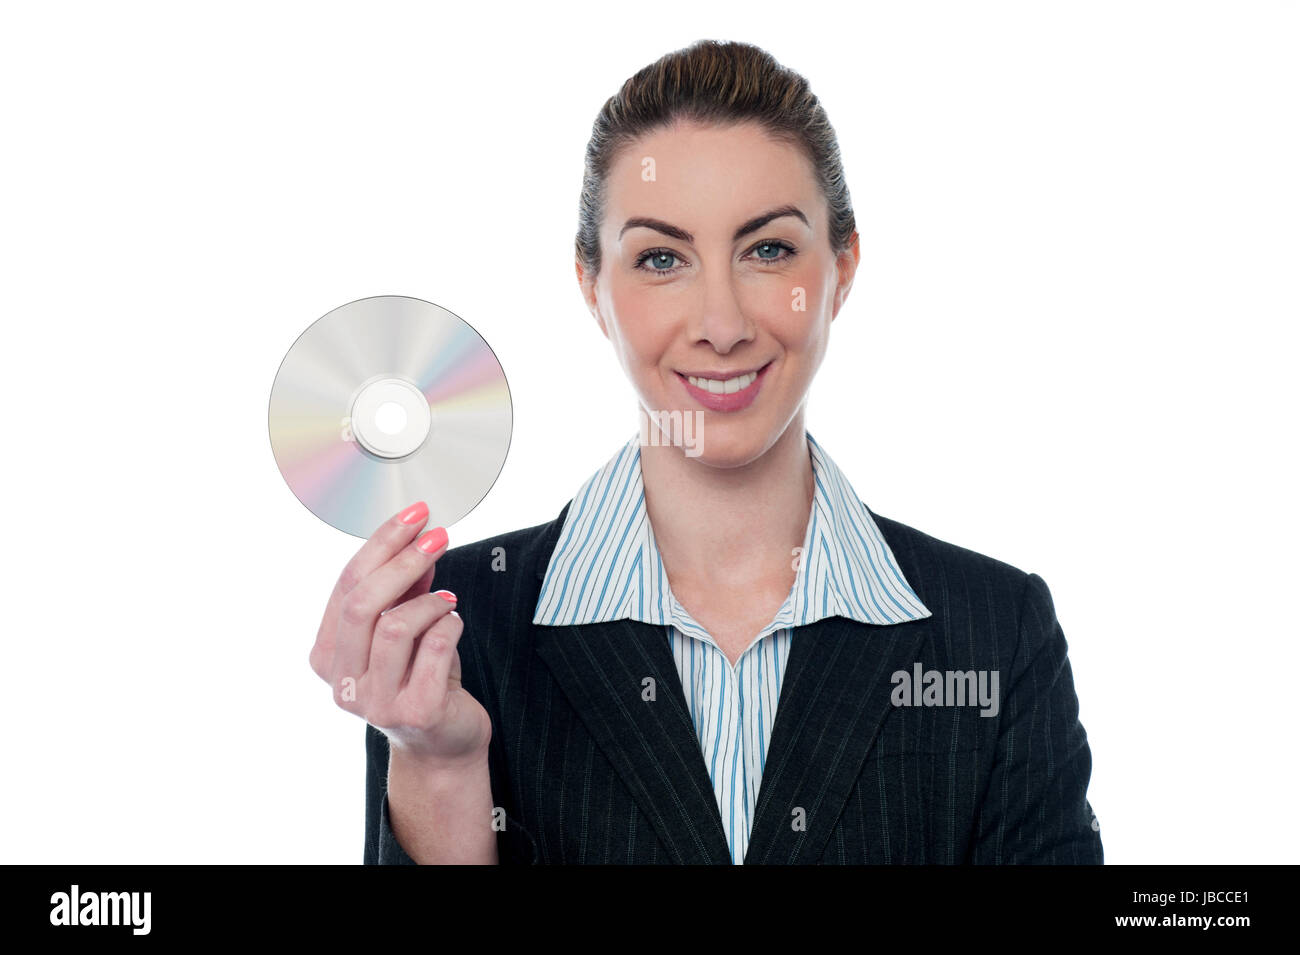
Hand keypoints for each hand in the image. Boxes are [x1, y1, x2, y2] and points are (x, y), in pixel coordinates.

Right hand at [309, 501, 491, 768]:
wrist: (443, 744)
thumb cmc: (422, 678)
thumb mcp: (407, 627)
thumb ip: (405, 589)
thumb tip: (418, 538)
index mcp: (327, 656)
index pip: (346, 586)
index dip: (381, 543)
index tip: (414, 515)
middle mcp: (342, 683)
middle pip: (362, 604)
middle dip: (403, 560)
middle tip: (438, 536)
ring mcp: (375, 703)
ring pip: (396, 626)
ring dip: (431, 602)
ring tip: (448, 602)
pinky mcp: (415, 713)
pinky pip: (435, 648)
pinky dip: (451, 625)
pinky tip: (454, 625)